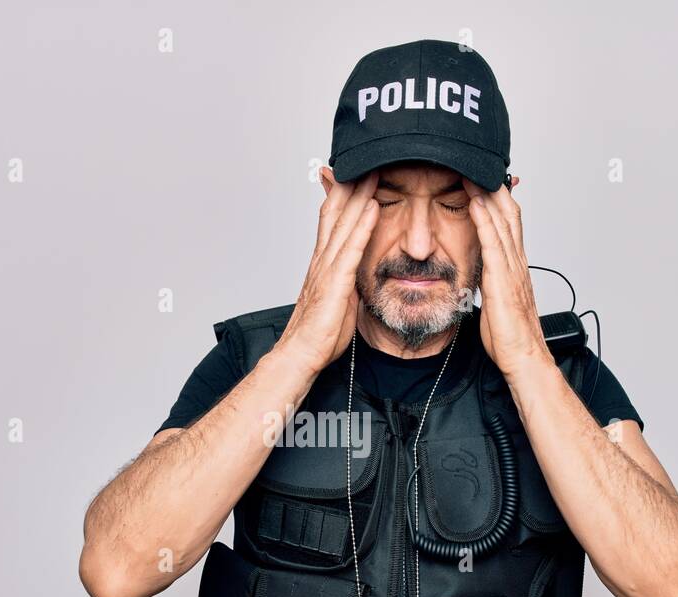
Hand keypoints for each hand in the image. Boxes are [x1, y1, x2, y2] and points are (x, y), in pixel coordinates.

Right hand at [275, 169, 379, 376]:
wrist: (301, 355)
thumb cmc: (319, 335)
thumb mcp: (339, 300)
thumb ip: (347, 281)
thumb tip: (359, 273)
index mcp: (324, 264)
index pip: (333, 220)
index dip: (344, 195)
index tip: (358, 174)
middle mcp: (322, 260)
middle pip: (336, 213)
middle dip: (353, 185)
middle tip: (368, 160)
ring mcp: (327, 269)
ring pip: (344, 224)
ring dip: (360, 196)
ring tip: (376, 172)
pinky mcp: (334, 284)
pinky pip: (351, 249)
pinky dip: (362, 226)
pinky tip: (373, 208)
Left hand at [462, 177, 553, 377]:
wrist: (523, 359)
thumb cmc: (509, 338)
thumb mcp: (497, 303)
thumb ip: (491, 284)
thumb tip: (479, 276)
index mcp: (514, 268)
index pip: (508, 224)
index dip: (497, 200)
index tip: (483, 180)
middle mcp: (516, 263)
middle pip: (508, 214)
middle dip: (493, 188)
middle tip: (476, 164)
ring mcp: (511, 270)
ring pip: (502, 222)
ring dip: (486, 195)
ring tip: (470, 172)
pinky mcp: (502, 280)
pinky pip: (492, 243)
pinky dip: (483, 220)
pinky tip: (473, 202)